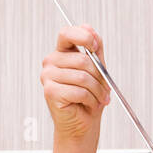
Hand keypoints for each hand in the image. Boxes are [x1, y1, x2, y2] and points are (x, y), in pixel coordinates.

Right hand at [41, 23, 111, 147]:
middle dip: (99, 76)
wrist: (82, 124)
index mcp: (62, 53)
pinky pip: (78, 91)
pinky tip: (89, 104)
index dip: (84, 37)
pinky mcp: (50, 91)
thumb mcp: (97, 70)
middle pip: (82, 59)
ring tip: (98, 99)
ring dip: (97, 91)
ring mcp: (48, 76)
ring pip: (82, 77)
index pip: (67, 33)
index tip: (96, 46)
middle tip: (105, 88)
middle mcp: (51, 62)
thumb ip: (95, 49)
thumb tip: (89, 28)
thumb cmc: (89, 98)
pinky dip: (90, 100)